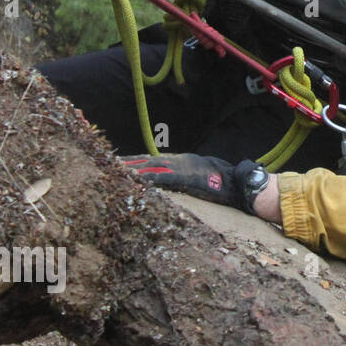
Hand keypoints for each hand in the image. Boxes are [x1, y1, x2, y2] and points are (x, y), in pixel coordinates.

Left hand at [121, 154, 268, 214]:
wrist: (242, 183)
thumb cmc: (227, 183)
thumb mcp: (203, 178)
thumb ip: (187, 179)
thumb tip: (174, 185)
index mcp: (182, 162)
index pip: (152, 161)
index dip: (134, 161)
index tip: (114, 162)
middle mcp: (179, 161)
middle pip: (146, 161)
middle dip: (125, 162)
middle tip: (103, 162)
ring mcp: (183, 168)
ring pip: (151, 167)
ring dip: (131, 169)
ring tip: (111, 170)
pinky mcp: (187, 177)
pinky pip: (164, 177)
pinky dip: (148, 177)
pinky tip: (134, 180)